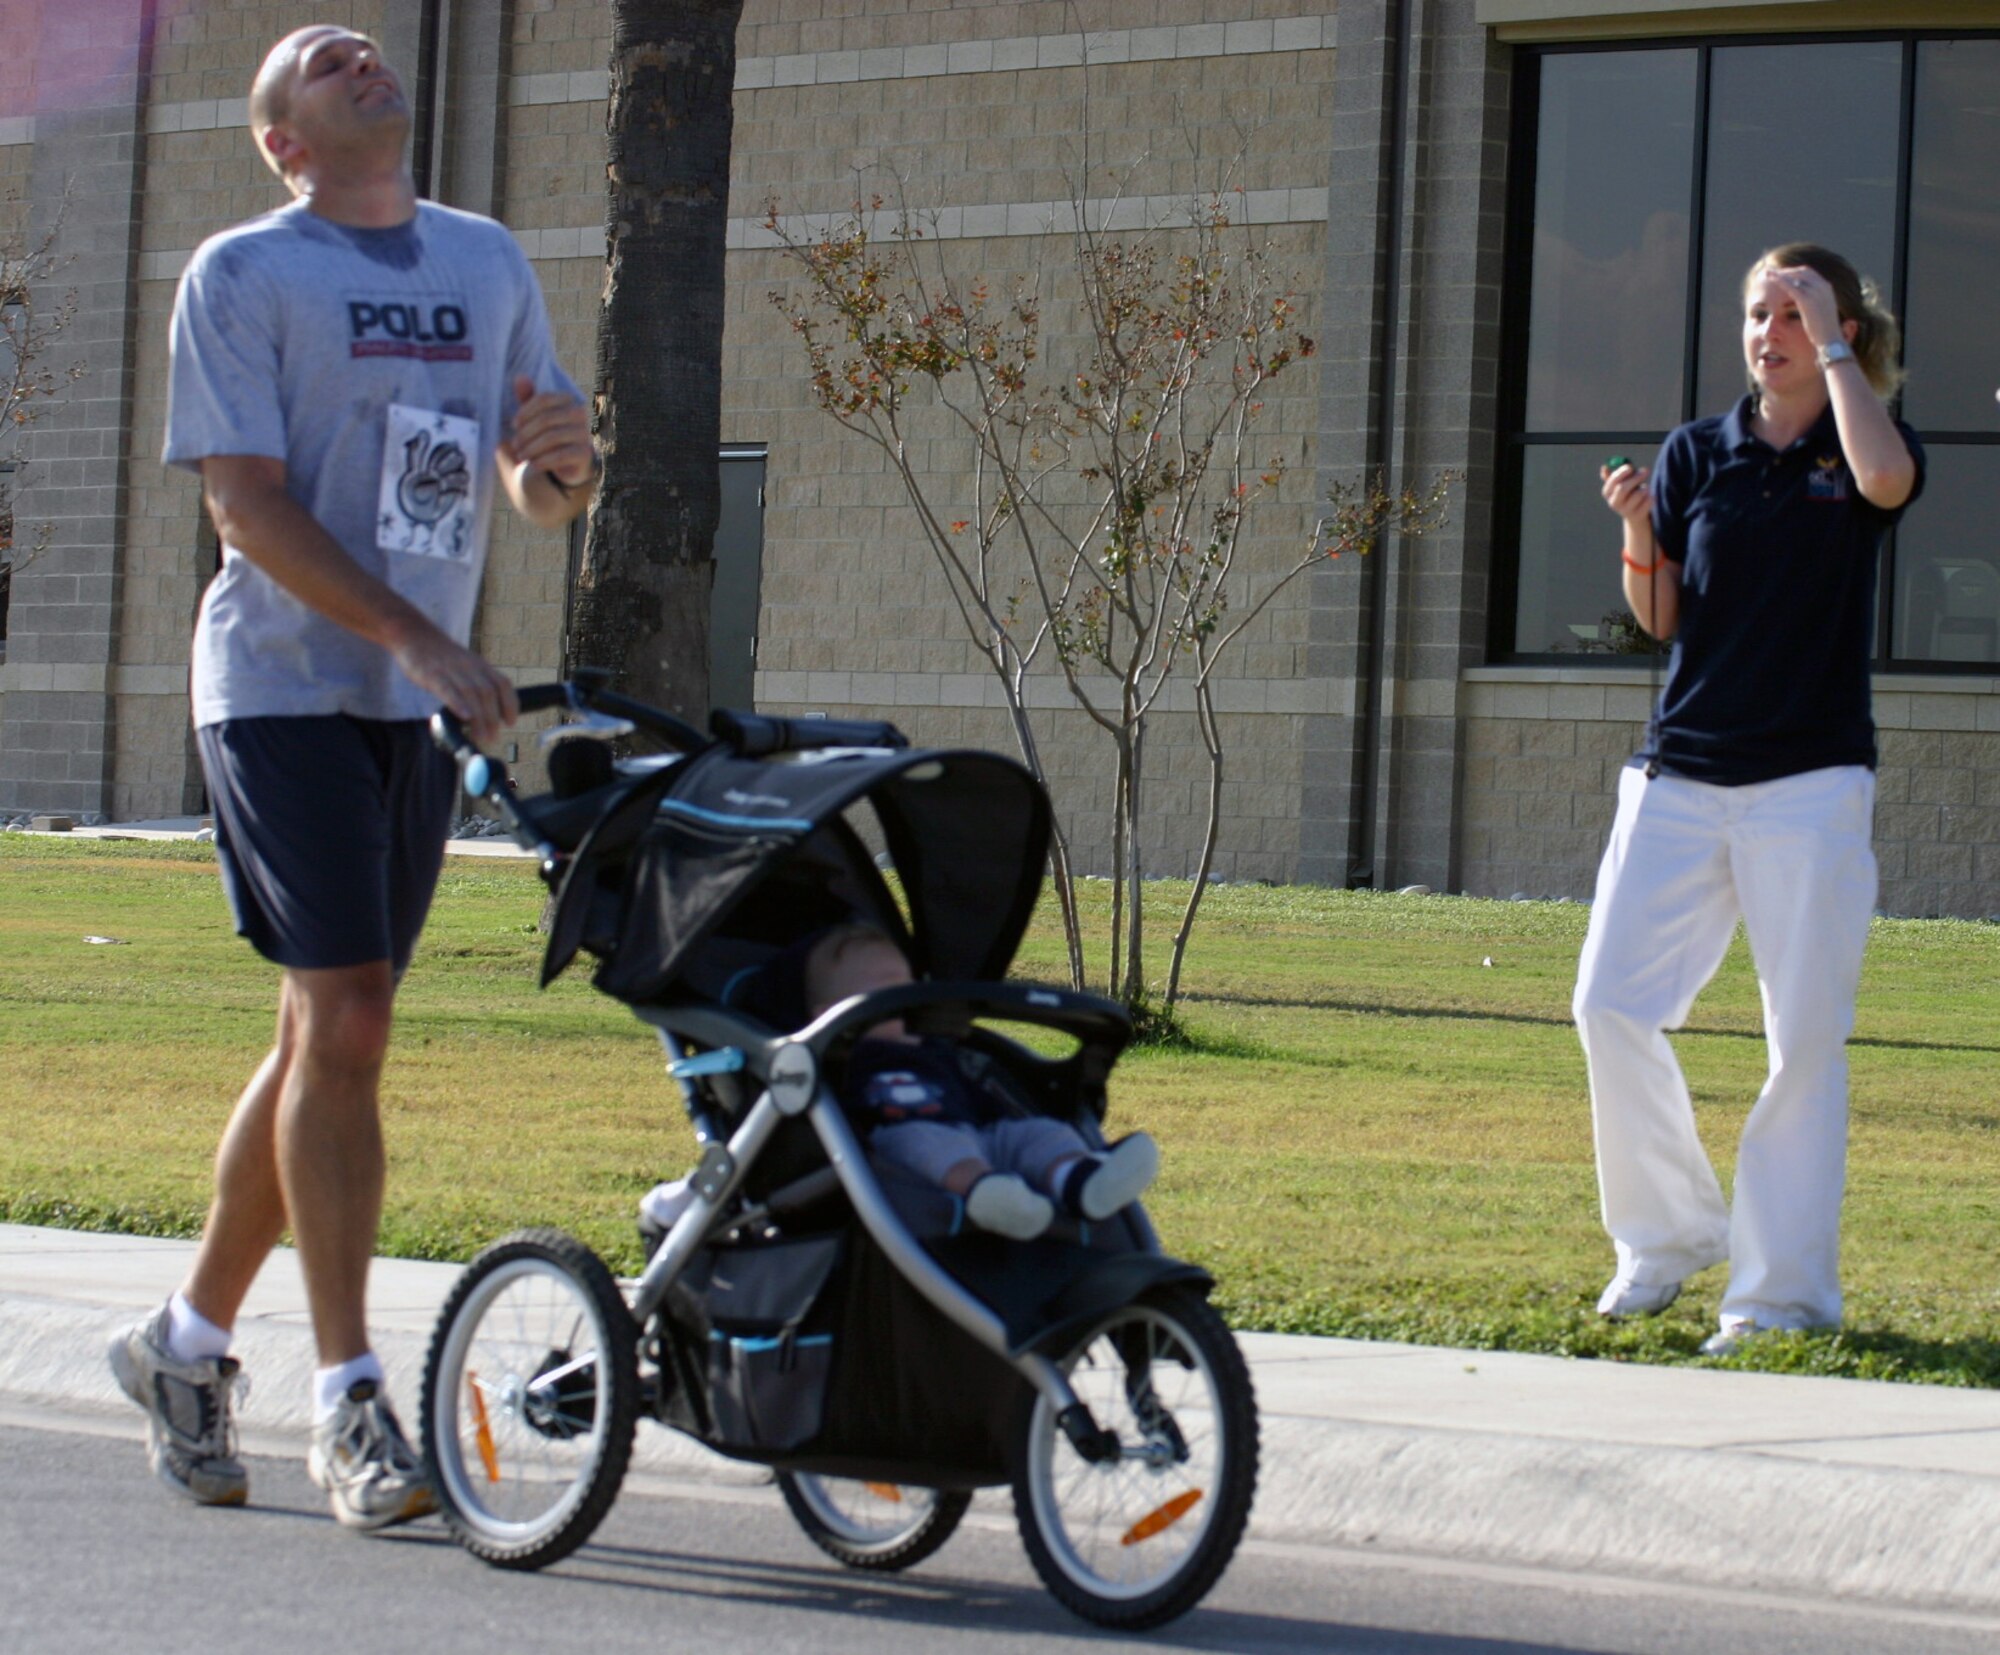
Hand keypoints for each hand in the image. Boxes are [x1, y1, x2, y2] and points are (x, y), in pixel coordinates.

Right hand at [389, 625, 518, 748]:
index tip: (511, 722)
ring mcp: (450, 669)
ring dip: (479, 718)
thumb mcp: (465, 664)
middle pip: (488, 693)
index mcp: (480, 665)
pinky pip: (447, 689)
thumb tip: (485, 713)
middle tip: (493, 738)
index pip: (503, 684)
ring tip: (481, 737)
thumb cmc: (440, 656)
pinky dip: (458, 703)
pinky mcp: (431, 673)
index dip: (510, 704)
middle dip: (493, 718)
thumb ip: (476, 684)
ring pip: (471, 693)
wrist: (412, 633)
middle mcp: (469, 666)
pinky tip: (465, 717)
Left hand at [503, 375, 594, 487]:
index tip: (514, 425)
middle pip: (546, 419)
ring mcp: (584, 434)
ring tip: (522, 456)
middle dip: (526, 433)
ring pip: (552, 437)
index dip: (525, 411)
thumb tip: (520, 377)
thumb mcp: (535, 417)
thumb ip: (528, 398)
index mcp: (568, 400)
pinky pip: (561, 455)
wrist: (566, 466)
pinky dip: (543, 460)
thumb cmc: (548, 436)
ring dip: (532, 448)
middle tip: (515, 444)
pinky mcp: (585, 454)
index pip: (544, 399)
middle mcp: (580, 414)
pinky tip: (534, 464)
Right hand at [1600, 460, 1650, 526]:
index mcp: (1608, 493)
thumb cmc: (1627, 493)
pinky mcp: (1638, 515)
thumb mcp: (1620, 484)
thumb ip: (1614, 475)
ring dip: (1645, 487)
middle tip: (1646, 470)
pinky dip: (1651, 495)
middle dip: (1635, 478)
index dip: (1621, 473)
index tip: (1631, 467)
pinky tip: (1647, 498)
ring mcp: (1625, 511)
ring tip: (1645, 489)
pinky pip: (1648, 500)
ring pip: (1639, 494)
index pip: (1612, 482)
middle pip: (1623, 489)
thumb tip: (1604, 468)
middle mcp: (1614, 503)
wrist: (1634, 514)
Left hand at [1768, 264, 1844, 349]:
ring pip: (1794, 277)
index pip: (1808, 273)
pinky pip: (1790, 287)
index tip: (1781, 273)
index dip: (1793, 272)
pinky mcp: (1807, 301)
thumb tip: (1807, 303)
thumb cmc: (1824, 331)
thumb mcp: (1822, 311)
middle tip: (1771, 272)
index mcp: (1827, 288)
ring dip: (1779, 274)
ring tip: (1766, 273)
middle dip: (1785, 271)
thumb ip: (1816, 303)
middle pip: (1800, 271)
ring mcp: (1815, 292)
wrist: (1830, 340)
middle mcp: (1822, 286)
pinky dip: (1779, 281)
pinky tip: (1770, 280)